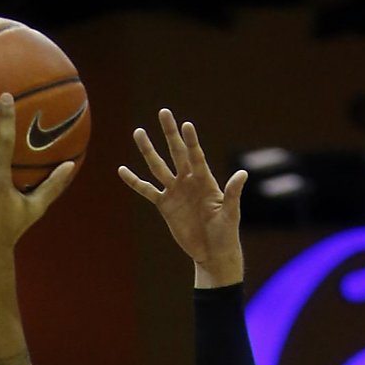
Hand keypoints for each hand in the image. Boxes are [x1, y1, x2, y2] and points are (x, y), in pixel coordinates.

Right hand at [118, 110, 246, 286]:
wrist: (211, 252)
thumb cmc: (225, 233)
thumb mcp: (230, 213)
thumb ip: (233, 193)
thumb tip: (242, 174)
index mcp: (205, 180)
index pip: (196, 156)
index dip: (191, 142)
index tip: (186, 125)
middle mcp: (188, 181)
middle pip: (176, 153)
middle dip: (170, 133)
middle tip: (163, 112)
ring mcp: (175, 191)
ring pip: (158, 167)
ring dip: (148, 150)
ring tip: (138, 132)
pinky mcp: (164, 205)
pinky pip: (147, 190)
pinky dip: (134, 181)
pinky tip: (122, 170)